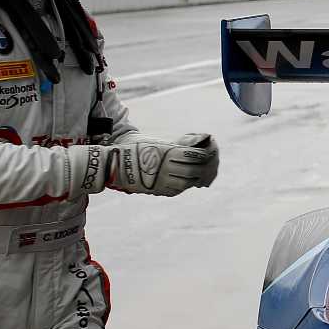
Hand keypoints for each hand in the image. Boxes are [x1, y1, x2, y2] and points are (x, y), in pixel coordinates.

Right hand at [97, 133, 218, 195]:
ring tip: (205, 171)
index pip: (195, 155)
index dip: (206, 152)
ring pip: (190, 181)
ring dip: (200, 176)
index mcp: (167, 154)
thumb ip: (182, 142)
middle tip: (213, 160)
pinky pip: (181, 188)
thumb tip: (204, 137)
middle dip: (207, 166)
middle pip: (196, 170)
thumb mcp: (160, 142)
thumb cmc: (138, 148)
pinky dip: (189, 183)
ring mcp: (164, 182)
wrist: (116, 165)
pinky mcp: (161, 190)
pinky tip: (193, 179)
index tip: (211, 147)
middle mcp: (167, 169)